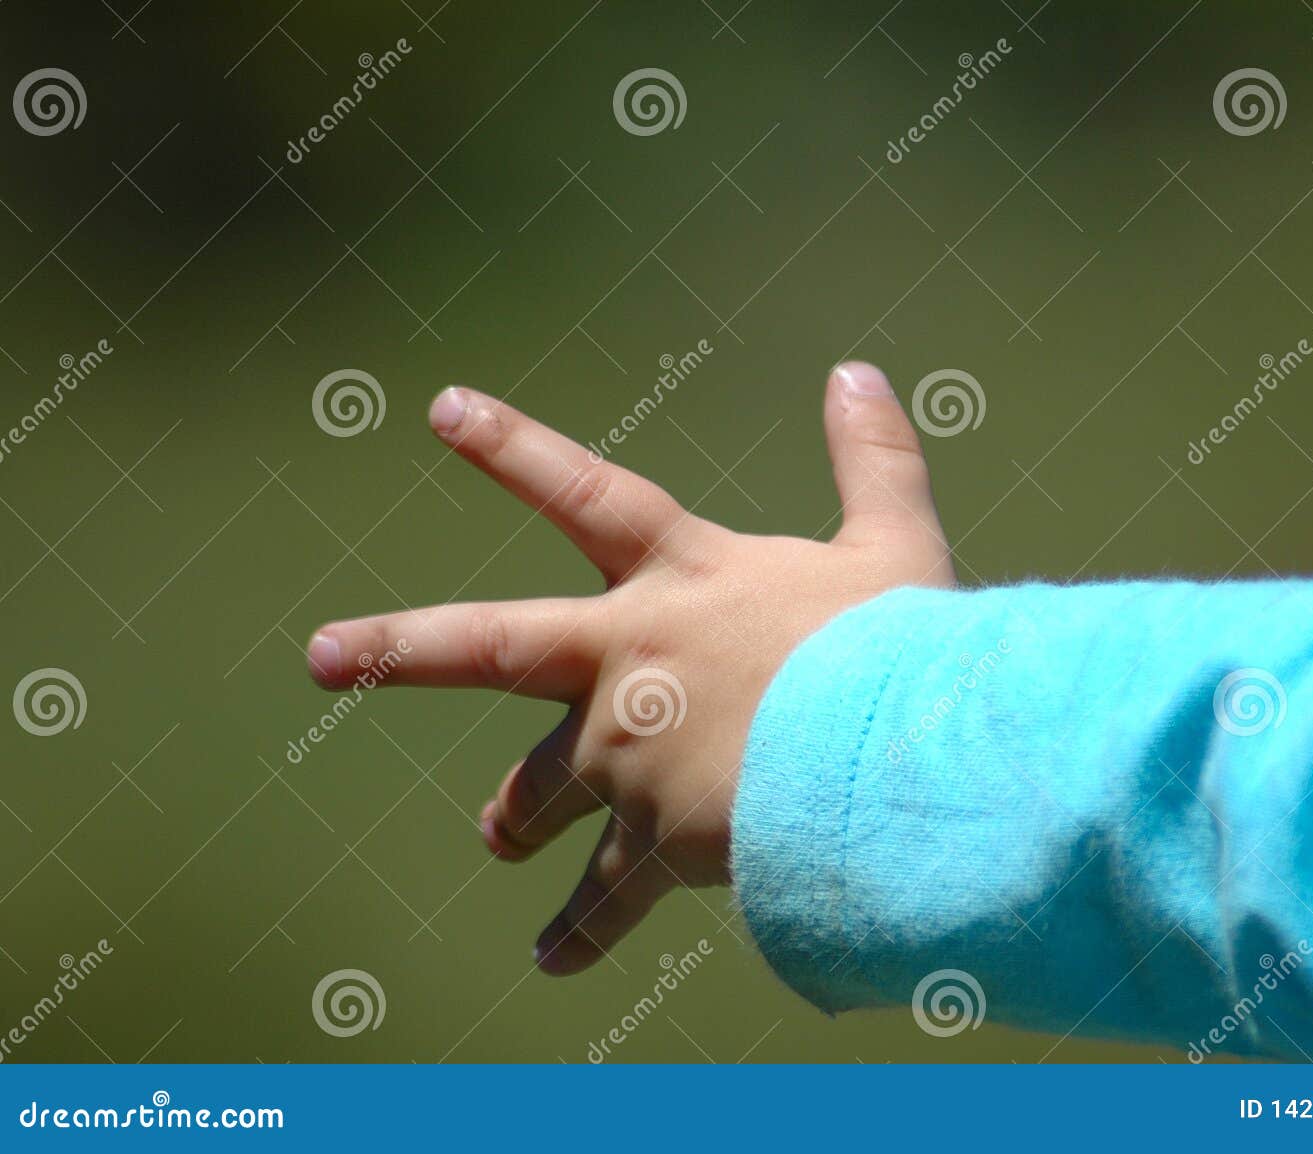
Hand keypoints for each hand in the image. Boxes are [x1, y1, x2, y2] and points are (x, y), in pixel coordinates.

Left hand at [306, 362, 953, 973]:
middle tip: (316, 657)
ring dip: (514, 815)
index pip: (585, 493)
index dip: (513, 447)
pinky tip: (552, 960)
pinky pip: (605, 896)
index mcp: (683, 577)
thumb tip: (858, 369)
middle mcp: (632, 660)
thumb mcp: (891, 539)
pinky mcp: (655, 840)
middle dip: (398, 650)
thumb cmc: (896, 645)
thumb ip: (872, 457)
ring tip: (493, 839)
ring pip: (542, 788)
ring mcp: (630, 754)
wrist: (891, 764)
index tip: (439, 408)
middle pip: (491, 646)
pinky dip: (579, 930)